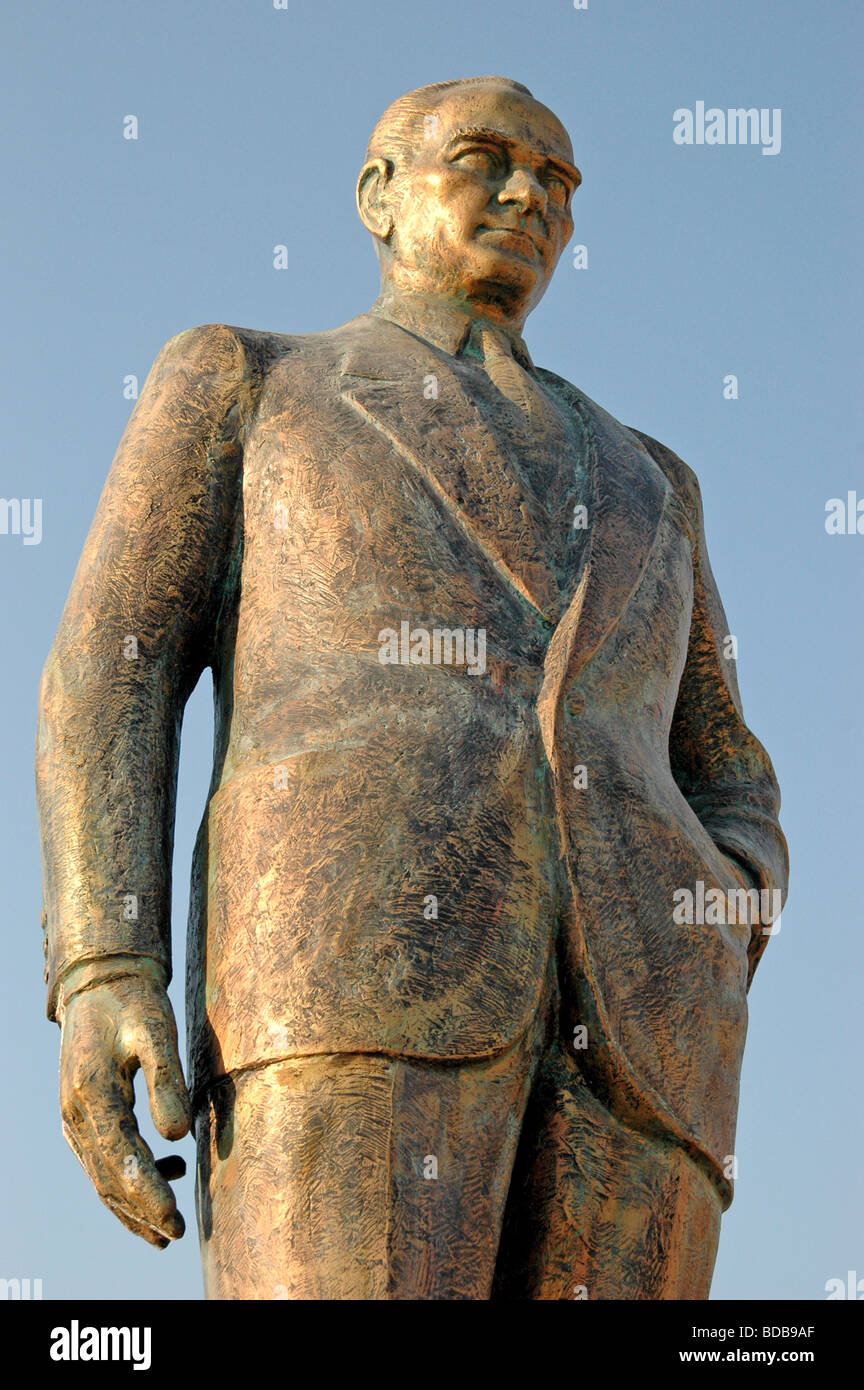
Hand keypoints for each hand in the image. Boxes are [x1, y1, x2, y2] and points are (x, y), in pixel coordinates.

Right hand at [58, 975, 190, 1246]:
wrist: (99, 981)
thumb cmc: (133, 1001)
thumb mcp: (157, 1030)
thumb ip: (167, 1081)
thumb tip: (178, 1136)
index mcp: (92, 1093)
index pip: (121, 1158)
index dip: (148, 1193)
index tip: (173, 1218)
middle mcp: (75, 1112)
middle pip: (106, 1177)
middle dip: (142, 1211)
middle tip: (177, 1232)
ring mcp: (73, 1117)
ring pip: (100, 1176)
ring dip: (131, 1206)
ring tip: (167, 1228)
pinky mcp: (80, 1116)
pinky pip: (99, 1160)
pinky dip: (125, 1180)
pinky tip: (165, 1174)